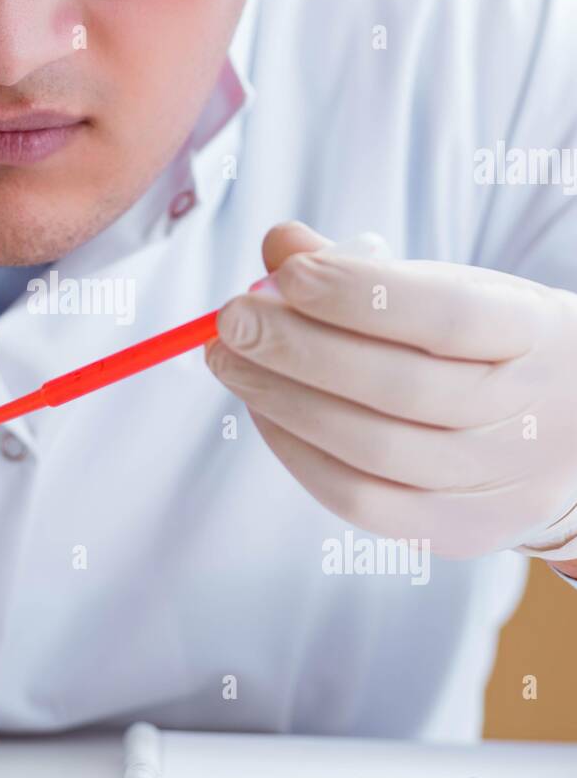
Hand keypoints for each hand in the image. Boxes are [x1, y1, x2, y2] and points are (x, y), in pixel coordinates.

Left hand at [205, 222, 576, 559]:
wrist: (564, 432)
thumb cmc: (487, 346)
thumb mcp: (455, 290)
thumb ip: (368, 270)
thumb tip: (280, 246)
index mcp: (537, 334)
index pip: (449, 315)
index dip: (360, 294)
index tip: (287, 271)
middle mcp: (528, 415)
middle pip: (402, 389)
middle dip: (300, 349)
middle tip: (233, 320)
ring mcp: (498, 483)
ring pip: (375, 451)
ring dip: (284, 401)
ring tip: (233, 362)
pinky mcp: (460, 531)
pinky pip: (363, 503)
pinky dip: (300, 455)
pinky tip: (264, 413)